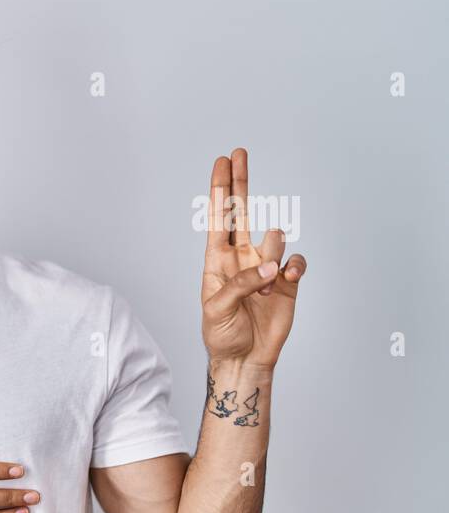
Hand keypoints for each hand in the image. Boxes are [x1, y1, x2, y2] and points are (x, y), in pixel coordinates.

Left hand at [202, 148, 307, 371]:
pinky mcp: (287, 282)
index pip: (218, 218)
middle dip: (241, 183)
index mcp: (217, 261)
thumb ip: (239, 285)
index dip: (220, 191)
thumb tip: (269, 267)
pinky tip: (287, 277)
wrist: (245, 358)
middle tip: (239, 154)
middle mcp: (241, 258)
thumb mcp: (216, 310)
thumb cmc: (221, 335)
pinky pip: (297, 262)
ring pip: (275, 238)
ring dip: (272, 253)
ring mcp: (265, 267)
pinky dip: (294, 266)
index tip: (221, 164)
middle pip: (243, 212)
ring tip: (265, 281)